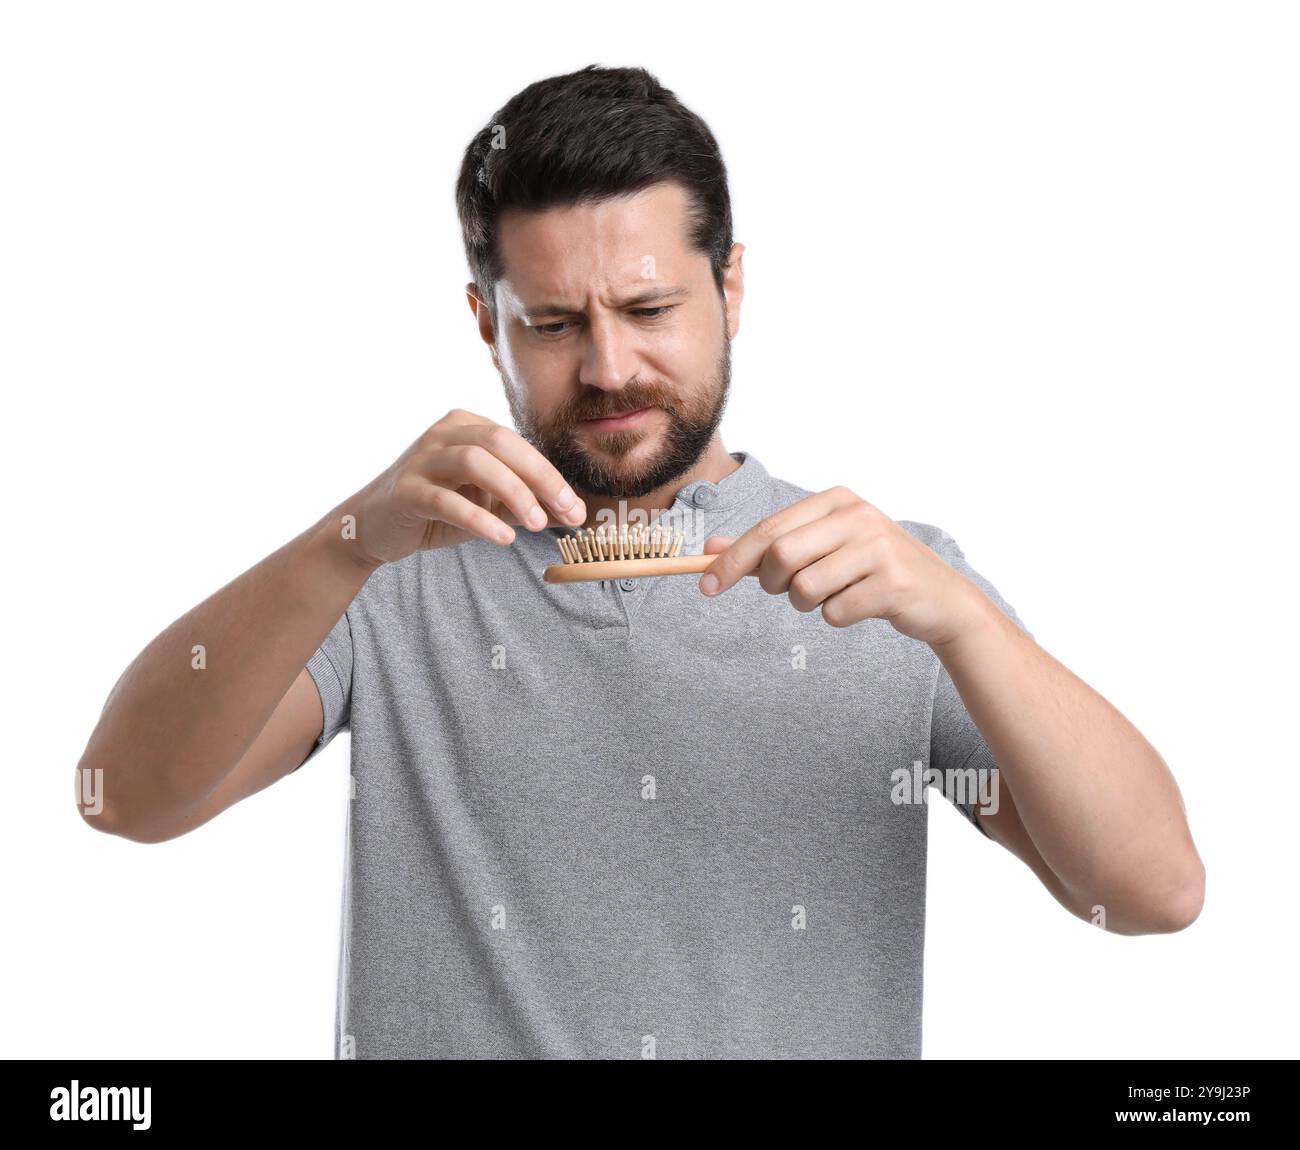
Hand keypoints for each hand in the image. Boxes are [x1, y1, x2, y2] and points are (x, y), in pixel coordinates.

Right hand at [340, 408, 586, 568]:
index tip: (578, 508)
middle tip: (567, 510)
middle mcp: (444, 434)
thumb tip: (575, 514)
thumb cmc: (437, 509)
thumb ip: (528, 505)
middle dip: (541, 477)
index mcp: (467, 427)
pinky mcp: (405, 490)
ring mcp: (422, 459)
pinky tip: (503, 538)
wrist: (374, 527)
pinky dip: (479, 519)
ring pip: (474, 461)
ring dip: (513, 492)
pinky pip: (447, 500)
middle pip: (502, 442)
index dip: (552, 475)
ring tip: (536, 524)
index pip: (519, 444)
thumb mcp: (489, 505)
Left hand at [697, 486, 987, 646]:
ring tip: (834, 595)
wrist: (939, 598)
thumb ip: (767, 546)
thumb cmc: (870, 570)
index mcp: (836, 500)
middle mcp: (857, 516)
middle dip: (772, 584)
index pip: (768, 529)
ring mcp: (878, 547)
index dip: (732, 560)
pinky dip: (838, 617)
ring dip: (808, 604)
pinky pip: (835, 612)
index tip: (705, 587)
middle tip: (788, 592)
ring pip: (805, 588)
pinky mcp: (893, 582)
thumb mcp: (822, 548)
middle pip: (780, 556)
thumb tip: (710, 549)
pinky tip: (861, 606)